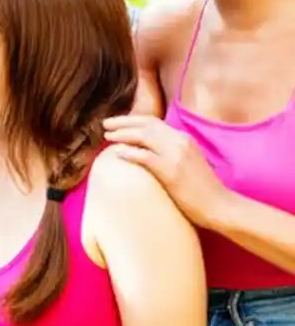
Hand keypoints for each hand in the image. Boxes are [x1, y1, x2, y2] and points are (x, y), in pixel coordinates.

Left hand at [103, 115, 231, 226]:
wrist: (219, 205)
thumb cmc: (203, 189)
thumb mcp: (189, 162)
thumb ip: (172, 153)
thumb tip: (148, 152)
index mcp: (184, 138)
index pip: (154, 122)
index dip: (133, 120)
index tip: (117, 123)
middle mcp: (180, 142)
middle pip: (146, 124)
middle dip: (123, 122)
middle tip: (106, 124)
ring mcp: (176, 155)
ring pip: (144, 136)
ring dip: (122, 134)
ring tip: (107, 136)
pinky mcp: (171, 170)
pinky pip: (145, 156)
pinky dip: (129, 152)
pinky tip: (118, 153)